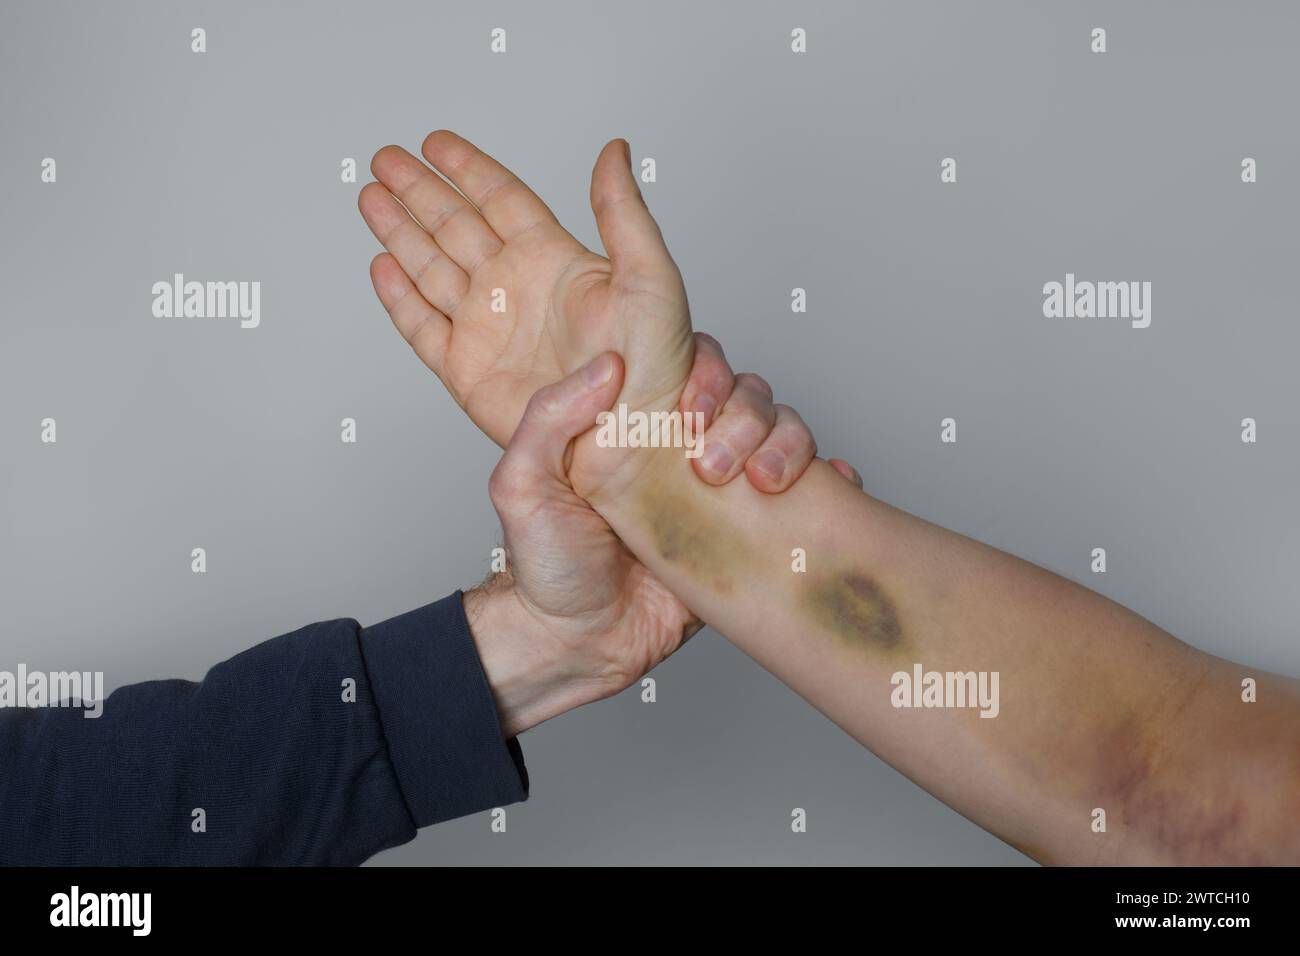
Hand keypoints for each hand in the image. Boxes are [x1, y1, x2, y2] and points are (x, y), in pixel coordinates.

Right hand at [360, 132, 692, 458]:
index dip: (467, 169)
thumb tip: (615, 152)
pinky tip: (382, 266)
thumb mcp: (653, 279)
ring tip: (372, 197)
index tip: (435, 143)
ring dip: (400, 232)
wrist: (634, 442)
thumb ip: (624, 213)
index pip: (500, 199)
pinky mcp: (468, 374)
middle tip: (386, 158)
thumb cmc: (657, 369)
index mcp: (555, 261)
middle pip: (455, 226)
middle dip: (419, 191)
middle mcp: (516, 290)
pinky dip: (399, 299)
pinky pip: (424, 328)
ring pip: (431, 268)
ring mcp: (489, 330)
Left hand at [462, 352, 848, 735]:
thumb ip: (549, 418)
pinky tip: (836, 485)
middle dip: (747, 415)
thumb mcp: (522, 486)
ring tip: (766, 482)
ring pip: (783, 434)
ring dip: (788, 444)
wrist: (578, 645)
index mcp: (636, 426)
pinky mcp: (752, 533)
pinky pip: (809, 495)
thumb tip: (607, 365)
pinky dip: (833, 480)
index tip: (691, 409)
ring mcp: (723, 491)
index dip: (708, 373)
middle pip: (747, 396)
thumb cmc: (547, 569)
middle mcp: (685, 447)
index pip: (691, 368)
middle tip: (715, 463)